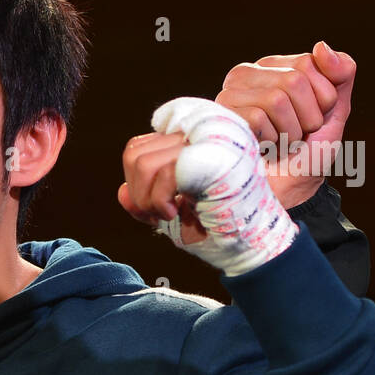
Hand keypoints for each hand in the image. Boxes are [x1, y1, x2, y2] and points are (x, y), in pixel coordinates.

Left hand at [119, 98, 297, 276]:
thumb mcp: (170, 211)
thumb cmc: (216, 228)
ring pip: (142, 163)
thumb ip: (143, 199)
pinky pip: (163, 173)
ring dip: (148, 200)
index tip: (157, 209)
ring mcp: (208, 138)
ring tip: (171, 214)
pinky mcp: (213, 153)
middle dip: (139, 195)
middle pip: (133, 154)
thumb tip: (121, 192)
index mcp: (191, 136)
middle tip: (163, 215)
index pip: (138, 148)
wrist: (252, 245)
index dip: (136, 184)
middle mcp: (201, 129)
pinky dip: (160, 202)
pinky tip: (178, 213)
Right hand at [216, 42, 355, 207]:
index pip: (309, 63)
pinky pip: (258, 118)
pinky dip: (270, 141)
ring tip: (279, 143)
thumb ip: (340, 74)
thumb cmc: (308, 153)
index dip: (323, 96)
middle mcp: (246, 76)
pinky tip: (261, 149)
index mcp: (274, 68)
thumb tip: (321, 47)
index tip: (314, 119)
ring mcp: (229, 96)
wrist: (289, 193)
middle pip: (294, 80)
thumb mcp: (335, 110)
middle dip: (308, 116)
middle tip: (297, 135)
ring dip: (289, 132)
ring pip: (276, 98)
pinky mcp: (219, 118)